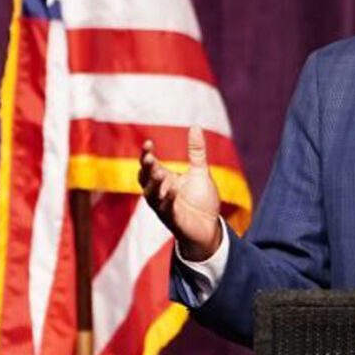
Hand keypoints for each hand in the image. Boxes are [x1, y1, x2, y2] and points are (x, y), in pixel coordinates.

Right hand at [138, 125, 222, 260]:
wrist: (209, 228)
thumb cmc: (201, 200)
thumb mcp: (200, 172)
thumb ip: (196, 151)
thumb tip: (195, 126)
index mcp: (164, 179)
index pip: (149, 165)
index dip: (146, 155)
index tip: (148, 143)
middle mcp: (159, 192)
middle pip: (145, 179)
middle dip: (146, 168)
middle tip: (149, 157)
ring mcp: (164, 207)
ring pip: (151, 195)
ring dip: (154, 184)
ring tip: (159, 173)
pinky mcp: (172, 220)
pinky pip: (166, 210)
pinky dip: (168, 200)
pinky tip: (173, 190)